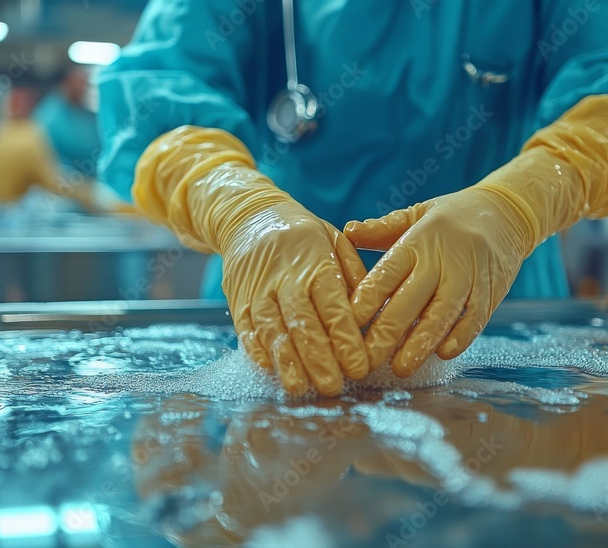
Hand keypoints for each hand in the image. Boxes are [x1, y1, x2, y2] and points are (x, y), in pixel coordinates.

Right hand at [223, 201, 369, 395]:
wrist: (250, 218)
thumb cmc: (304, 237)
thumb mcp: (336, 242)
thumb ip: (353, 277)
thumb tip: (369, 314)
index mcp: (316, 263)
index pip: (332, 306)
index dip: (345, 338)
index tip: (359, 366)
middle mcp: (285, 278)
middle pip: (302, 323)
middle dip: (319, 359)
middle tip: (334, 386)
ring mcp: (258, 291)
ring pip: (272, 331)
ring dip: (287, 363)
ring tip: (302, 388)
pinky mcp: (238, 302)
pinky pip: (246, 330)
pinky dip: (258, 352)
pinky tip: (272, 371)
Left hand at [343, 188, 530, 376]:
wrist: (506, 212)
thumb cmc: (451, 217)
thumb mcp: (416, 214)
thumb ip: (382, 229)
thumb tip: (348, 231)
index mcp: (418, 241)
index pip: (388, 272)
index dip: (368, 299)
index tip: (349, 322)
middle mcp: (442, 260)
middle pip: (411, 299)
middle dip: (388, 332)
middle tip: (367, 359)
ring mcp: (469, 276)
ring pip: (442, 313)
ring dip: (421, 343)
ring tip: (401, 367)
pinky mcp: (491, 291)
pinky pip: (476, 318)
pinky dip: (461, 336)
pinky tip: (443, 354)